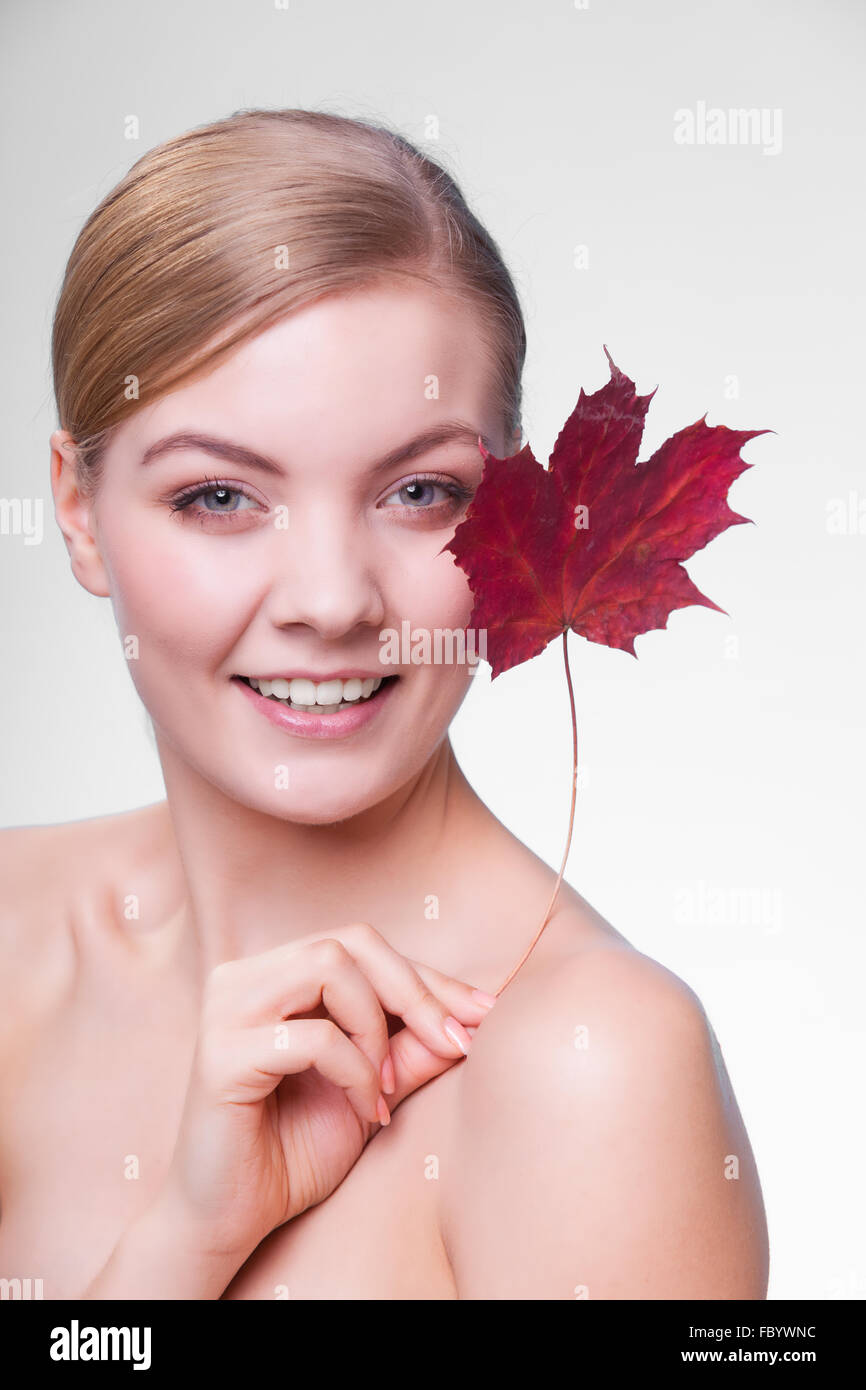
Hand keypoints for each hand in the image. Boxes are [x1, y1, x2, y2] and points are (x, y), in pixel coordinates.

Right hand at [158, 921, 493, 1261]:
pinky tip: (365, 1111)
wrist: (230, 1219)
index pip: (364, 947)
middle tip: (452, 1043)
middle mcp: (243, 977)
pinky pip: (314, 1035)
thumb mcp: (371, 1090)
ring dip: (376, 1026)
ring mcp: (226, 1010)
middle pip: (350, 941)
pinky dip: (354, 1070)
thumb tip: (473, 1015)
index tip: (484, 1014)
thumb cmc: (293, 1151)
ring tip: (384, 1085)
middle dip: (415, 991)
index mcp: (274, 975)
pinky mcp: (220, 1054)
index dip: (429, 979)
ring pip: (329, 964)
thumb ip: (411, 1048)